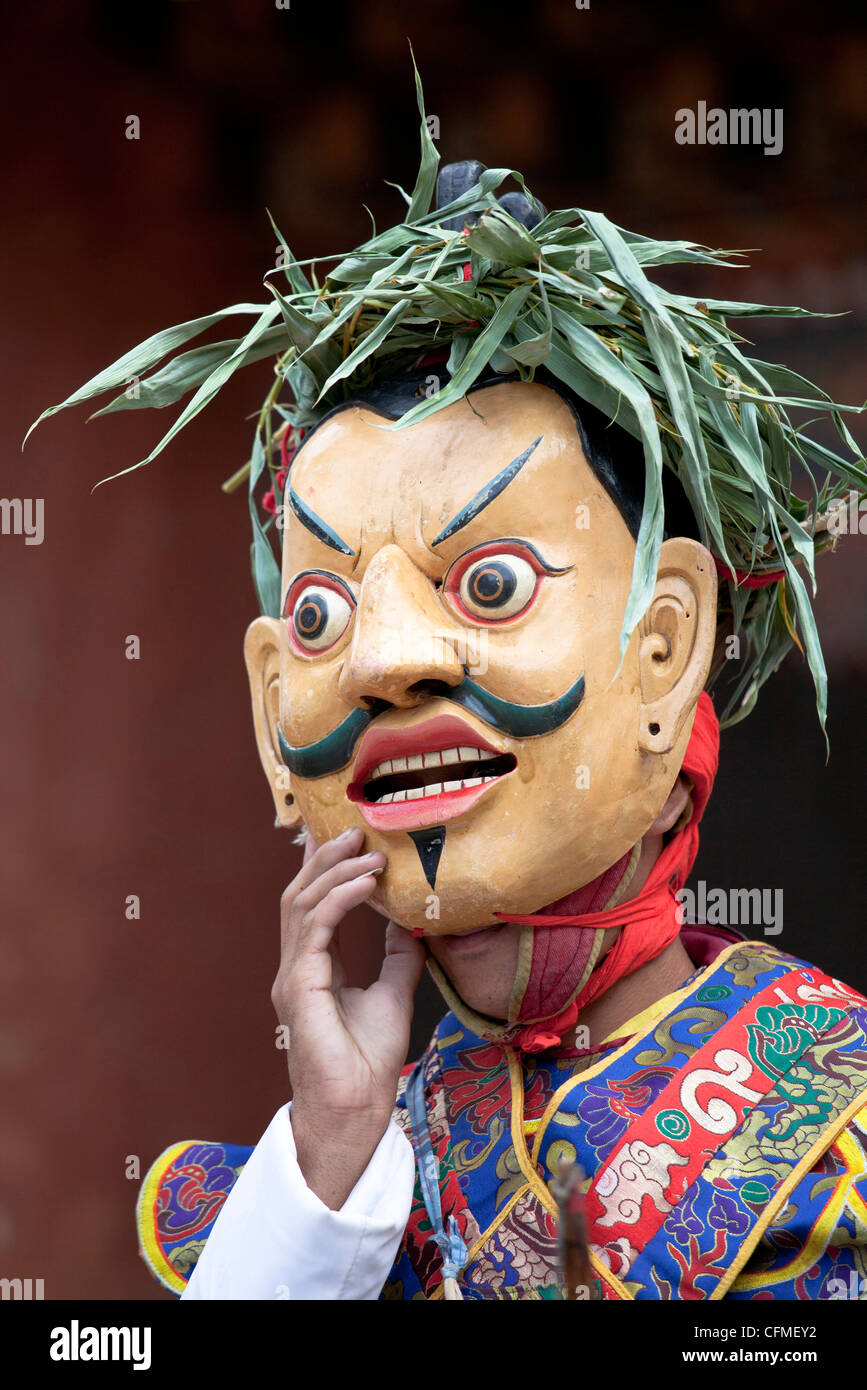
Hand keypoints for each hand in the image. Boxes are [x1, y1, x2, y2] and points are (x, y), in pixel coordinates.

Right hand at [273, 827, 425, 1208]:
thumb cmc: (368, 1064)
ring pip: (304, 906)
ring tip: (367, 853)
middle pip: (301, 896)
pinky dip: (340, 900)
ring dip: (336, 873)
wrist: (355, 1111)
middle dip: (326, 859)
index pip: (312, 906)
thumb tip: (413, 921)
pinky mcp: (300, 987)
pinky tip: (365, 885)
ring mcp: (293, 976)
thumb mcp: (393, 994)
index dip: (325, 869)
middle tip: (356, 831)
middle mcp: (296, 967)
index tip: (349, 839)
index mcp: (312, 969)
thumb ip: (398, 956)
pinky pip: (316, 929)